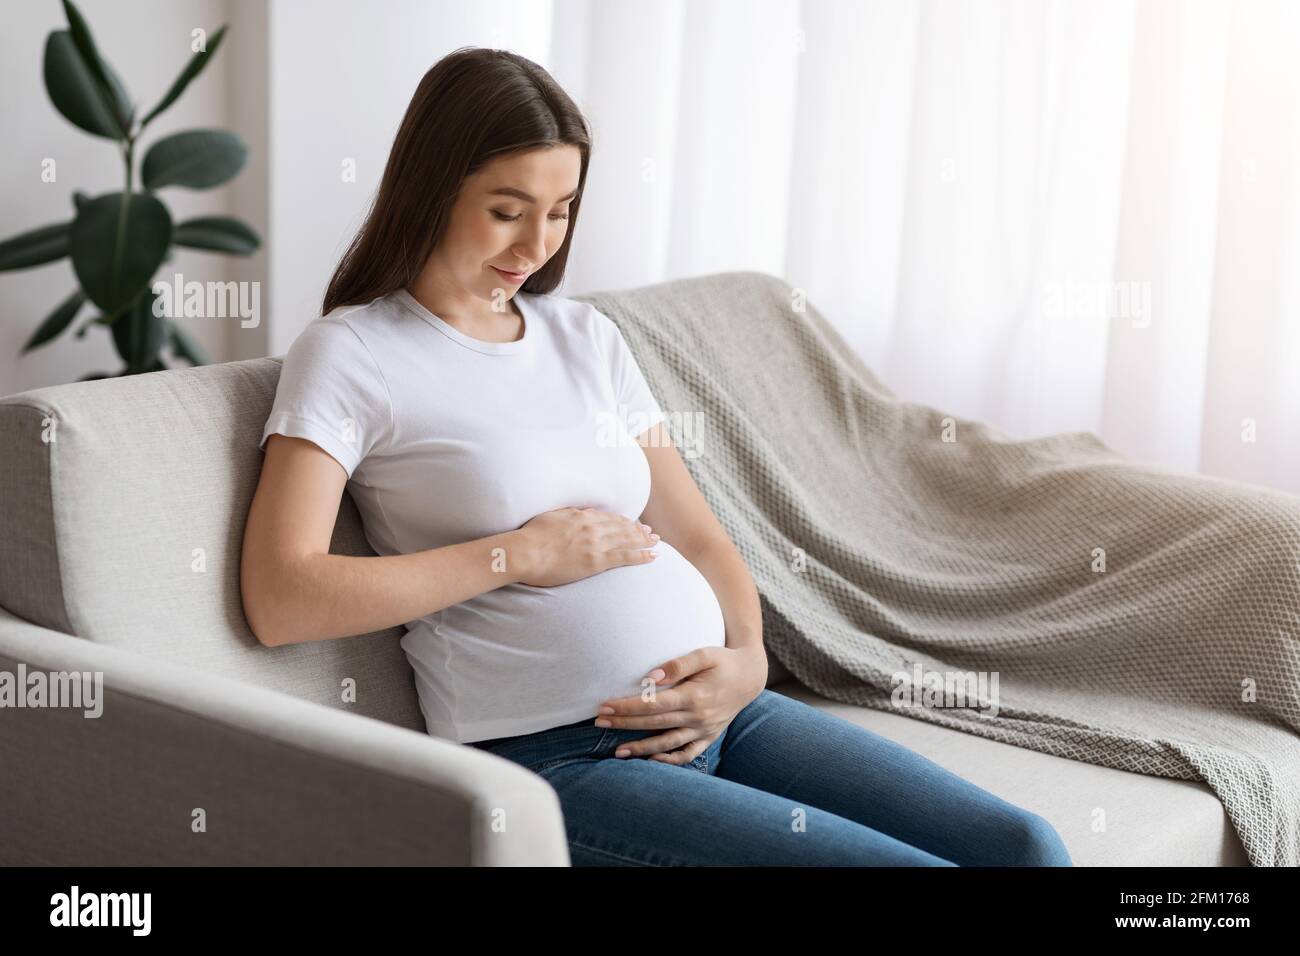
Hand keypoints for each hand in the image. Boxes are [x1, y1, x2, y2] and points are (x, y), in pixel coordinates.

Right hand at [512, 507, 659, 586]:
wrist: (524, 552)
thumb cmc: (531, 536)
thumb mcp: (552, 517)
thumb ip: (570, 514)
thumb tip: (582, 513)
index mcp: (582, 516)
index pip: (610, 518)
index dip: (625, 521)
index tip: (634, 523)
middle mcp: (593, 527)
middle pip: (623, 527)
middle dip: (639, 530)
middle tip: (652, 533)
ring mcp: (596, 544)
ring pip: (627, 540)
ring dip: (645, 540)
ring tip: (656, 542)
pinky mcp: (596, 561)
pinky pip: (625, 557)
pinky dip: (641, 555)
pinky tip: (653, 556)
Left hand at [594, 646, 767, 764]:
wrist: (750, 677)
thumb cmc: (723, 661)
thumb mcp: (704, 654)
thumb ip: (677, 665)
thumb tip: (649, 677)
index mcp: (694, 696)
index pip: (652, 704)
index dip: (627, 706)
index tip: (605, 706)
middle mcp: (698, 717)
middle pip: (654, 723)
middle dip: (624, 724)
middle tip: (599, 723)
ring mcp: (704, 730)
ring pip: (667, 744)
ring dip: (641, 748)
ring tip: (617, 752)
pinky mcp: (708, 737)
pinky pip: (687, 754)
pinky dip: (669, 760)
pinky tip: (650, 760)